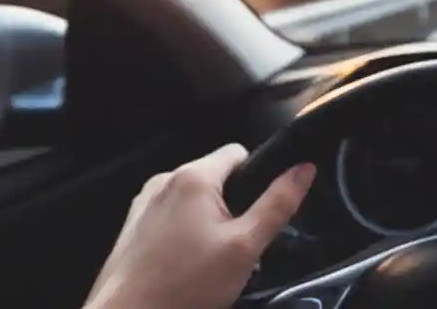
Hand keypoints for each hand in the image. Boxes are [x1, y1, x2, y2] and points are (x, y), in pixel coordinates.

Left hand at [85, 144, 316, 308]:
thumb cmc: (189, 283)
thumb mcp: (245, 246)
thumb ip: (278, 204)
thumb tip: (305, 167)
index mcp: (193, 176)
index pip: (238, 153)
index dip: (257, 178)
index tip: (257, 214)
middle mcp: (164, 179)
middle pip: (215, 177)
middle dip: (232, 205)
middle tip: (237, 245)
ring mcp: (143, 202)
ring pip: (193, 198)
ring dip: (208, 219)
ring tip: (211, 259)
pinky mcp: (132, 225)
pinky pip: (171, 214)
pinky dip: (184, 231)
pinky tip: (185, 264)